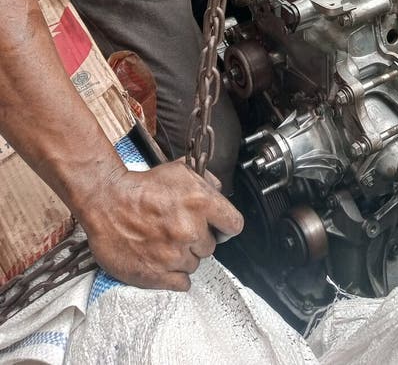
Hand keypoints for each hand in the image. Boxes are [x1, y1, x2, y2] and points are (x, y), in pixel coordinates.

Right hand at [76, 160, 243, 290]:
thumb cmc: (142, 185)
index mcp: (200, 203)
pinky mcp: (156, 274)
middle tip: (179, 230)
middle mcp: (190, 230)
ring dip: (184, 256)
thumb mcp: (179, 171)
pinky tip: (165, 262)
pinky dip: (175, 275)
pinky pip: (182, 283)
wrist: (107, 201)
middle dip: (198, 239)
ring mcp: (173, 255)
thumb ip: (206, 181)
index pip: (234, 225)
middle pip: (211, 247)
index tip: (218, 227)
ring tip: (165, 243)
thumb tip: (218, 192)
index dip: (225, 226)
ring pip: (195, 264)